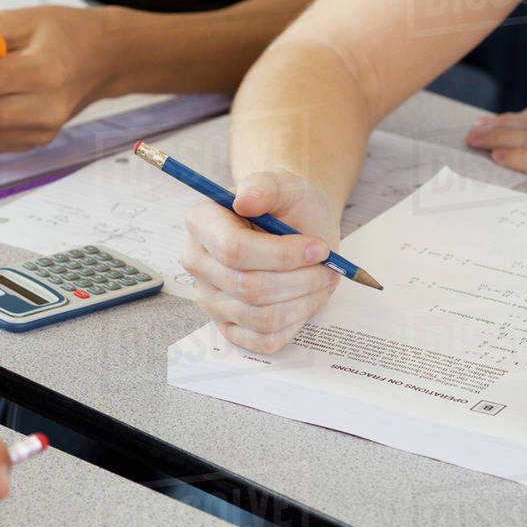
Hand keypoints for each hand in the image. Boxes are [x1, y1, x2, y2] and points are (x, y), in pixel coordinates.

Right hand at [182, 171, 340, 353]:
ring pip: (260, 317)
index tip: (319, 248)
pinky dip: (295, 323)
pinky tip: (305, 300)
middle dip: (301, 280)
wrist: (297, 229)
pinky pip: (264, 341)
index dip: (283, 255)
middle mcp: (197, 263)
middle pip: (249, 287)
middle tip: (330, 267)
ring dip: (303, 301)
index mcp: (201, 223)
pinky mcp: (229, 327)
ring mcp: (210, 299)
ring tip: (322, 280)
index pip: (234, 250)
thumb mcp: (286, 185)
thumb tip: (244, 200)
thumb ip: (266, 186)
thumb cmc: (288, 207)